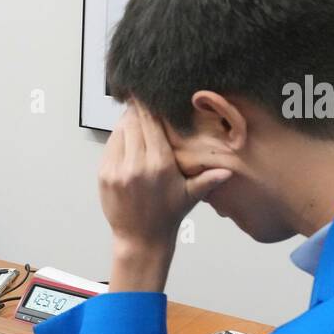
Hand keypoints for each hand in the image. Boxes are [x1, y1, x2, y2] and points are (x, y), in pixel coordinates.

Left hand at [99, 104, 230, 286]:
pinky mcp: (104, 175)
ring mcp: (116, 169)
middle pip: (133, 122)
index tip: (150, 94)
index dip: (150, 106)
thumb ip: (208, 179)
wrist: (140, 239)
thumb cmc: (168, 215)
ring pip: (119, 132)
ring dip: (126, 122)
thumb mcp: (191, 195)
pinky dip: (117, 138)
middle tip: (141, 100)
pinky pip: (109, 147)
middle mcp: (136, 164)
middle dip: (137, 110)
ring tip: (134, 116)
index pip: (151, 123)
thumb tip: (230, 169)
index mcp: (159, 164)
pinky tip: (125, 136)